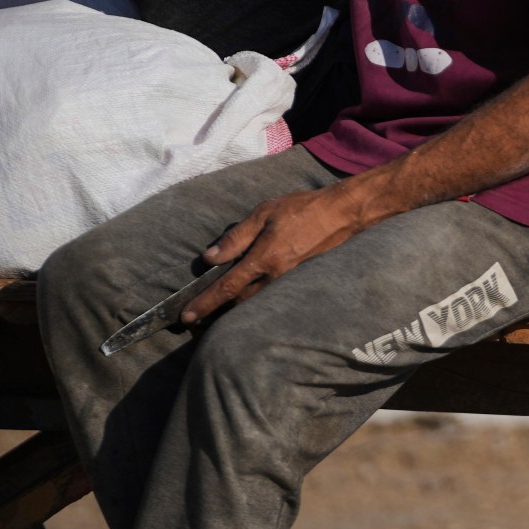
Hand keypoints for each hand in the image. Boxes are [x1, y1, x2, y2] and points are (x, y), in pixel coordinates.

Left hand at [181, 182, 373, 323]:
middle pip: (239, 303)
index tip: (186, 316)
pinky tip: (246, 297)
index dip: (205, 303)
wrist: (343, 213)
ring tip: (216, 312)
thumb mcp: (265, 213)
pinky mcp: (298, 280)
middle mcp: (275, 276)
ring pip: (255, 303)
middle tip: (196, 319)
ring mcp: (289, 281)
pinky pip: (270, 296)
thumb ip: (236, 237)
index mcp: (264, 259)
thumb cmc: (302, 208)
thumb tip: (209, 258)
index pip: (227, 287)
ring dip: (234, 310)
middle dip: (216, 312)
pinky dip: (253, 301)